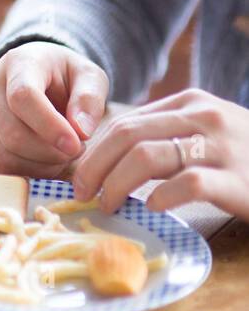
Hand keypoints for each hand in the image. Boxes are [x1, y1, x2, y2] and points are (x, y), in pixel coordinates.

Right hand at [0, 41, 108, 175]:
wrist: (35, 78)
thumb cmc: (65, 78)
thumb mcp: (89, 77)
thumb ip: (90, 99)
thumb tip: (82, 131)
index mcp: (18, 63)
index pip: (22, 97)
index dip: (49, 126)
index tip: (76, 145)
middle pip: (12, 133)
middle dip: (50, 153)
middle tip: (76, 151)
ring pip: (2, 155)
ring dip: (39, 167)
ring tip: (60, 156)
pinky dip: (22, 173)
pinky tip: (42, 162)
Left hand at [71, 88, 248, 219]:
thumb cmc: (246, 158)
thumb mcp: (206, 132)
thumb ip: (166, 133)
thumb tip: (106, 157)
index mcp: (189, 103)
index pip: (124, 121)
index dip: (94, 150)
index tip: (78, 173)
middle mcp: (203, 117)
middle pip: (127, 136)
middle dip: (94, 165)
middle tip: (81, 191)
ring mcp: (221, 147)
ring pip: (147, 157)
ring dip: (116, 183)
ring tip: (107, 203)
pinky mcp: (237, 178)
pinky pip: (187, 184)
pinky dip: (160, 197)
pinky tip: (151, 208)